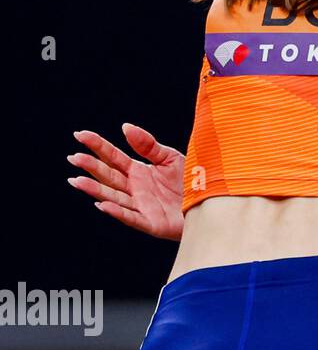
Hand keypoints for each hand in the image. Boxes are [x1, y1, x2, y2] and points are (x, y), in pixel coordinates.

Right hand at [67, 124, 185, 240]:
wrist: (212, 202)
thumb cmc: (193, 180)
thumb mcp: (170, 158)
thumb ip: (148, 145)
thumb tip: (125, 126)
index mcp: (139, 171)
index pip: (113, 157)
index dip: (97, 146)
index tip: (80, 134)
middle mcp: (136, 188)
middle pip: (109, 175)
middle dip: (91, 167)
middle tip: (73, 157)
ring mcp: (141, 206)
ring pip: (113, 196)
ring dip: (95, 189)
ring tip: (77, 181)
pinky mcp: (151, 222)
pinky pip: (131, 217)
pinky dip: (117, 212)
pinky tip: (102, 204)